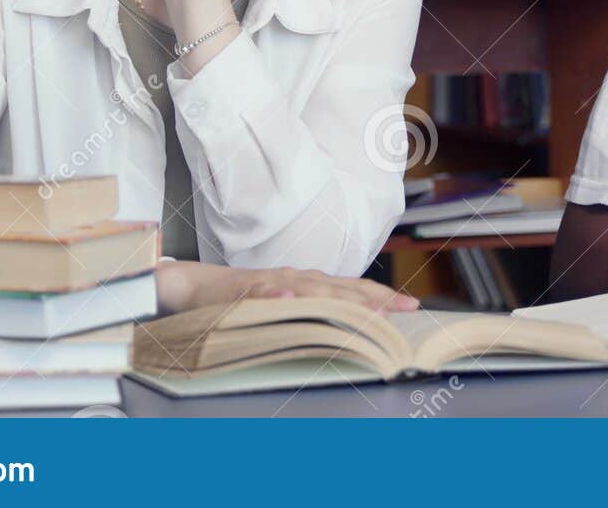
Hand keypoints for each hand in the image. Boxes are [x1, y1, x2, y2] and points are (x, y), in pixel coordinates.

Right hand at [155, 259, 417, 313]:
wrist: (196, 286)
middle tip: (403, 310)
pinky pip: (260, 295)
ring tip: (365, 312)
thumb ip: (314, 312)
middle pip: (340, 288)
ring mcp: (271, 284)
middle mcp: (296, 280)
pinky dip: (274, 298)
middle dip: (373, 299)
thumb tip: (351, 327)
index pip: (352, 290)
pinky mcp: (242, 292)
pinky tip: (288, 301)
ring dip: (337, 299)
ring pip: (308, 289)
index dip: (382, 298)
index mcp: (308, 284)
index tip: (412, 307)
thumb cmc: (245, 299)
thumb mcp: (285, 306)